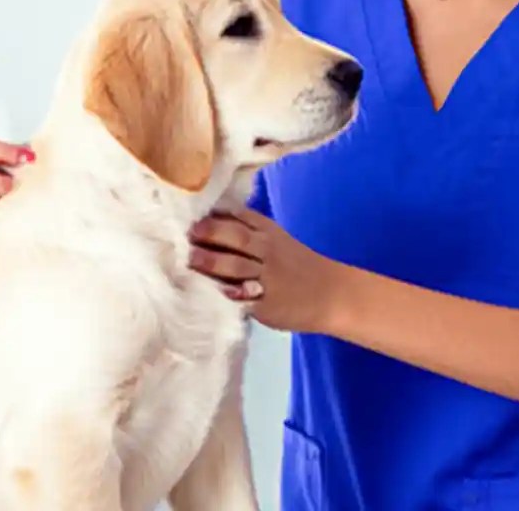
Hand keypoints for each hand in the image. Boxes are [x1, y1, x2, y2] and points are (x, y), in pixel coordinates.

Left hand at [187, 209, 349, 333]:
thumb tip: (208, 220)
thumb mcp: (277, 239)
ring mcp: (268, 278)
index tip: (190, 214)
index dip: (214, 216)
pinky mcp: (265, 303)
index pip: (239, 218)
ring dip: (212, 262)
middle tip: (185, 235)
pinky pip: (242, 298)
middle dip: (210, 235)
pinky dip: (225, 294)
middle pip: (236, 239)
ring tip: (190, 260)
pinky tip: (206, 292)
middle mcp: (268, 251)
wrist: (332, 294)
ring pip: (236, 266)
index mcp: (269, 233)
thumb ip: (248, 229)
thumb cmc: (297, 265)